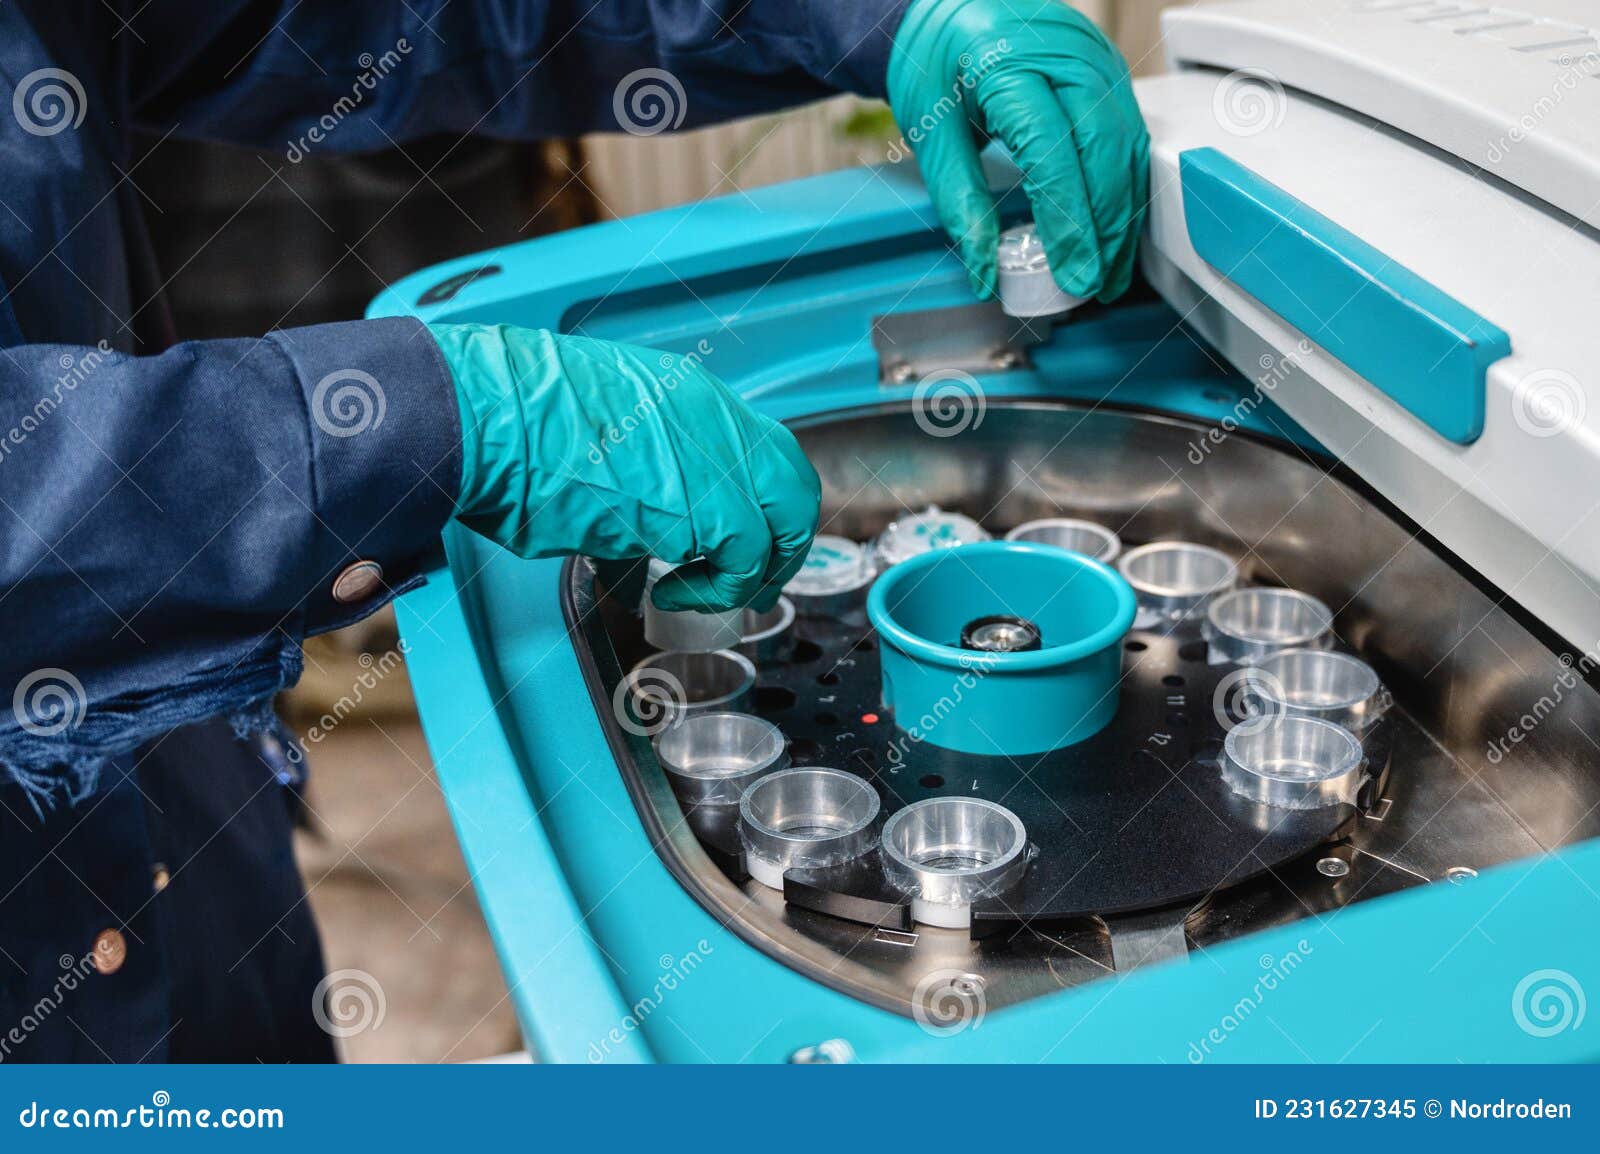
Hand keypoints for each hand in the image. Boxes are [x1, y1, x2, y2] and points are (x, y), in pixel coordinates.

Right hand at [431, 323, 819, 612]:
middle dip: (782, 539)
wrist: (488, 417)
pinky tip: (674, 593)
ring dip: (757, 567)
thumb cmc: (510, 426)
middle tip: (750, 581)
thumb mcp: (594, 437)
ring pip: (790, 516)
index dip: (756, 503)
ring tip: (709, 593)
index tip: (738, 542)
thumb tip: (638, 523)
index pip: (756, 449)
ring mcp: (717, 454)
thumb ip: (635, 472)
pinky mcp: (706, 502)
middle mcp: (715, 418)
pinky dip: (720, 587)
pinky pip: (747, 556)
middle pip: (793, 480)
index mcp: (688, 395)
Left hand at [888, 0, 1148, 302]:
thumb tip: (984, 269)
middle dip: (1106, 227)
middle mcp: (1064, 56)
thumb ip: (959, 201)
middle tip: (1096, 283)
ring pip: (1126, 146)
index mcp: (1009, 62)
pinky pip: (1128, 135)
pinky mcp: (1108, 71)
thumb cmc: (936, 58)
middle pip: (1103, 150)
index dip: (1068, 219)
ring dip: (1124, 216)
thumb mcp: (930, 130)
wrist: (951, 7)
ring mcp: (1094, 59)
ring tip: (1110, 271)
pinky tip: (1116, 229)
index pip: (1053, 150)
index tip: (1073, 271)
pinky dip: (1125, 188)